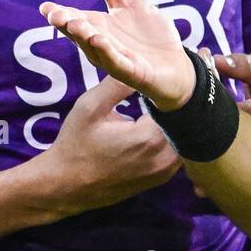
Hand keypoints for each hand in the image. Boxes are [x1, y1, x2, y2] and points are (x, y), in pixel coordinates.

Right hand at [31, 76, 180, 217]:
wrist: (65, 187)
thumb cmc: (74, 144)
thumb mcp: (90, 107)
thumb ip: (118, 84)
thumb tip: (142, 62)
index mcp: (148, 137)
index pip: (177, 104)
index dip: (174, 88)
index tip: (171, 73)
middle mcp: (163, 157)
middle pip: (185, 121)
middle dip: (178, 103)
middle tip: (173, 83)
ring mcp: (164, 171)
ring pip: (184, 136)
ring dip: (177, 120)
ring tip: (168, 101)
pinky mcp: (161, 179)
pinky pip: (178, 151)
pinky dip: (173, 136)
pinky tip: (160, 122)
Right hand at [40, 0, 195, 110]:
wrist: (175, 65)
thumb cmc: (146, 35)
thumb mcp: (126, 2)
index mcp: (97, 27)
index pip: (73, 19)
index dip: (60, 14)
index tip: (45, 7)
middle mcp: (101, 45)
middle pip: (80, 35)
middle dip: (68, 25)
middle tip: (55, 15)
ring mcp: (116, 60)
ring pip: (95, 49)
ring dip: (85, 37)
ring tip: (76, 23)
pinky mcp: (133, 72)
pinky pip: (118, 63)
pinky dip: (109, 53)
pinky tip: (101, 41)